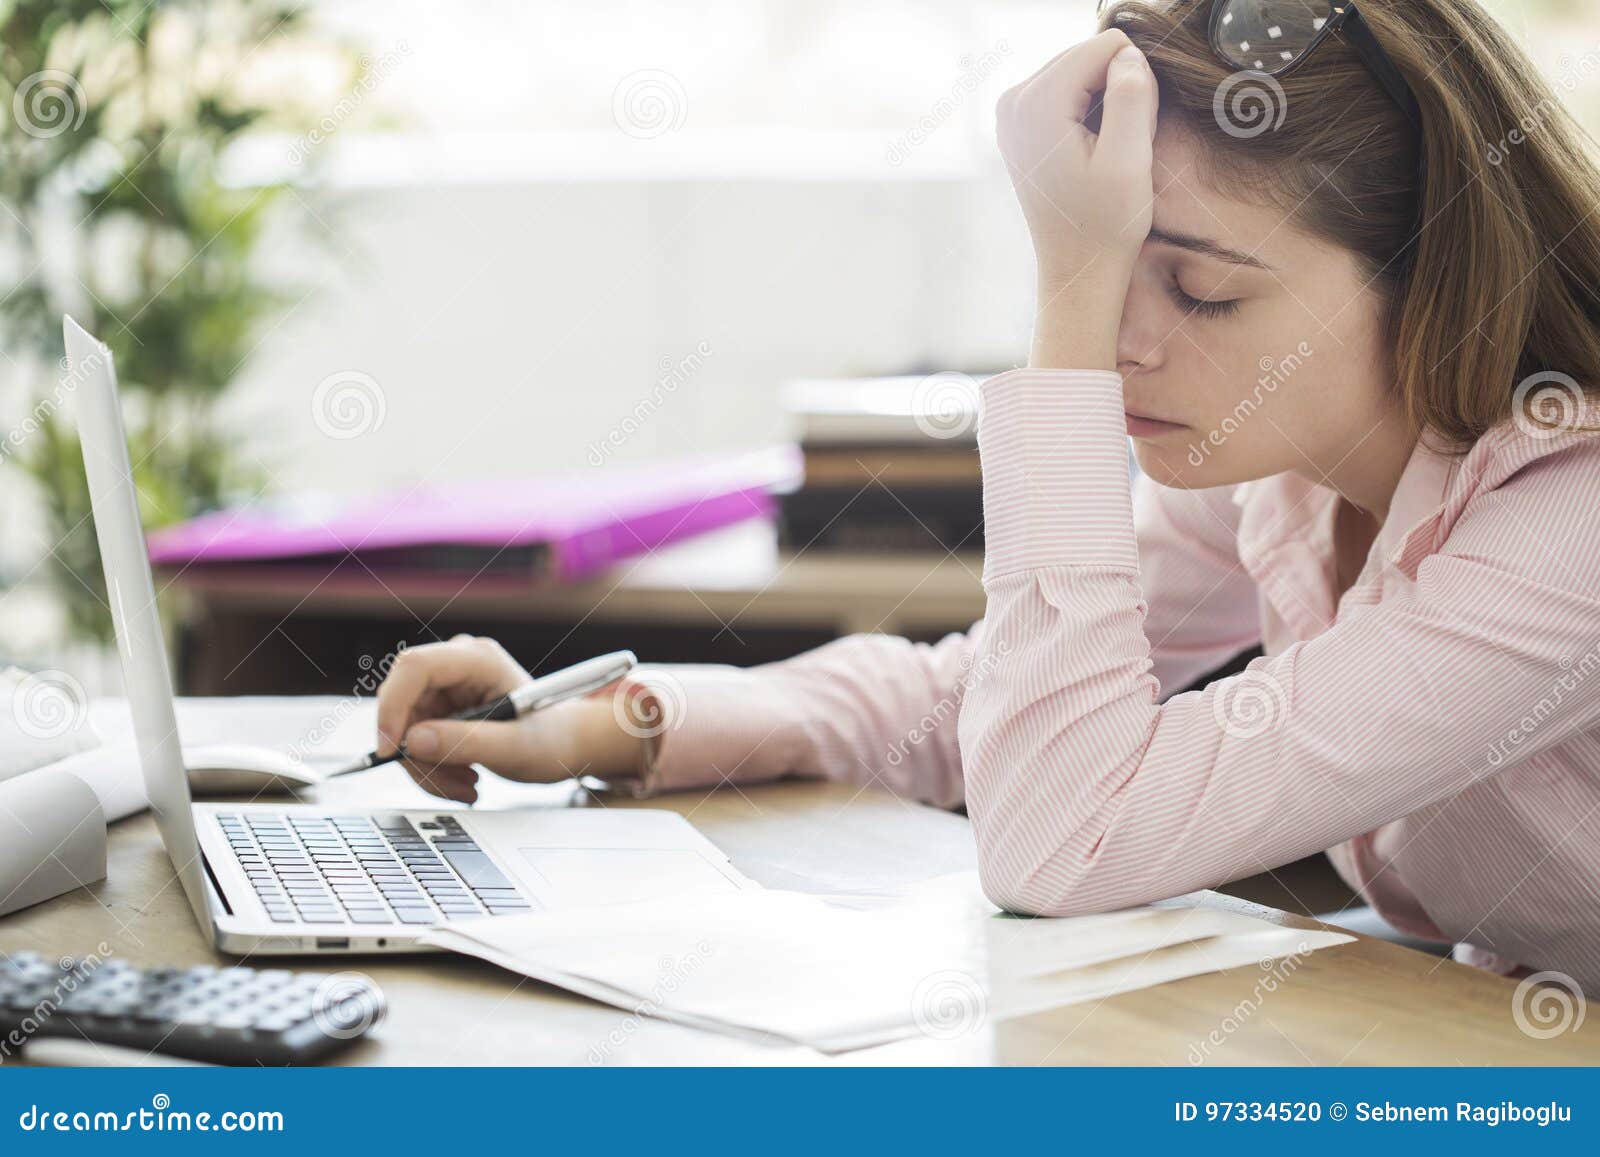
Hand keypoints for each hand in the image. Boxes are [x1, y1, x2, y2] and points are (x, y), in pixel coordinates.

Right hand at [374, 635, 640, 801]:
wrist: (563, 744)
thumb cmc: (552, 738)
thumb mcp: (518, 747)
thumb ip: (469, 743)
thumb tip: (414, 741)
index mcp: (479, 659)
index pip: (415, 667)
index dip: (393, 706)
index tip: (391, 750)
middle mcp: (457, 666)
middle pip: (403, 702)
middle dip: (417, 752)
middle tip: (450, 783)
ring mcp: (446, 687)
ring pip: (405, 728)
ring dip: (428, 767)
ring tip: (467, 785)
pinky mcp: (440, 709)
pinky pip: (414, 740)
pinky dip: (432, 767)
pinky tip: (463, 778)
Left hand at [996, 30, 1158, 364]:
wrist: (1077, 270)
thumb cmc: (1104, 225)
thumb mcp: (1129, 160)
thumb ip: (1132, 96)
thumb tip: (1128, 54)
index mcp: (1035, 103)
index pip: (1108, 46)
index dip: (1136, 83)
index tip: (1130, 134)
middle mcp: (1013, 99)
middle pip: (1092, 55)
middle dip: (1119, 93)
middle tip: (1118, 149)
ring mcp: (1012, 112)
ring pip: (1085, 73)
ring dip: (1108, 107)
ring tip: (1105, 156)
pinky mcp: (1022, 124)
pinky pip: (1072, 94)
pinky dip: (1092, 117)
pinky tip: (1092, 156)